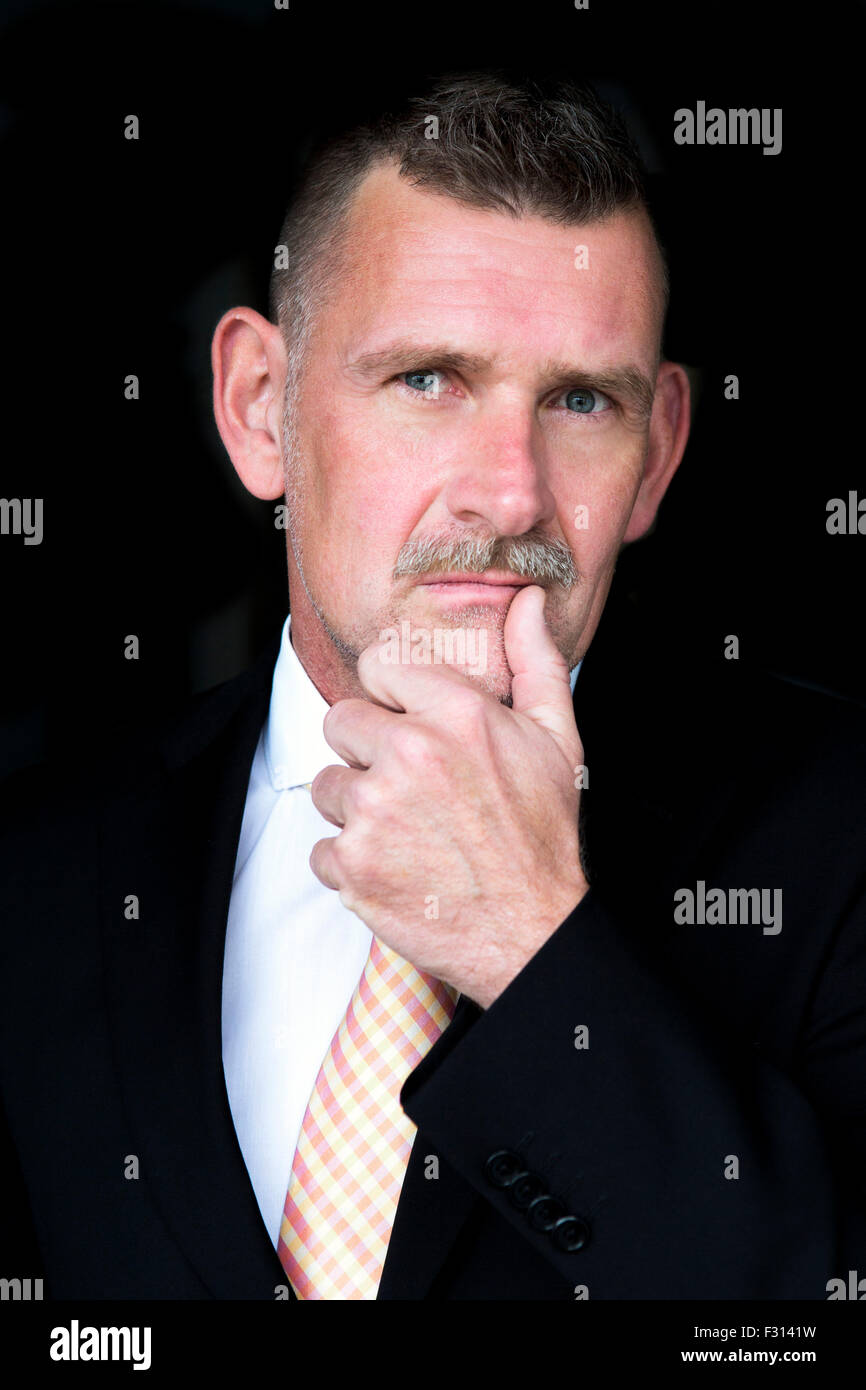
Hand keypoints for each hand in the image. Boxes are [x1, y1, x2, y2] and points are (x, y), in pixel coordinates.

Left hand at [309, 585, 588, 1007]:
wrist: (532, 930)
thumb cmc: (544, 833)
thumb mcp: (557, 739)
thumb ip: (536, 662)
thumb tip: (528, 602)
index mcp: (456, 713)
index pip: (378, 665)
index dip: (393, 696)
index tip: (409, 722)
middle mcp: (409, 754)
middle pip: (340, 722)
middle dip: (368, 751)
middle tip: (412, 787)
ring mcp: (374, 811)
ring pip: (327, 786)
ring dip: (356, 808)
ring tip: (409, 831)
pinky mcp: (351, 864)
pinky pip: (322, 847)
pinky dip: (350, 862)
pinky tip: (397, 868)